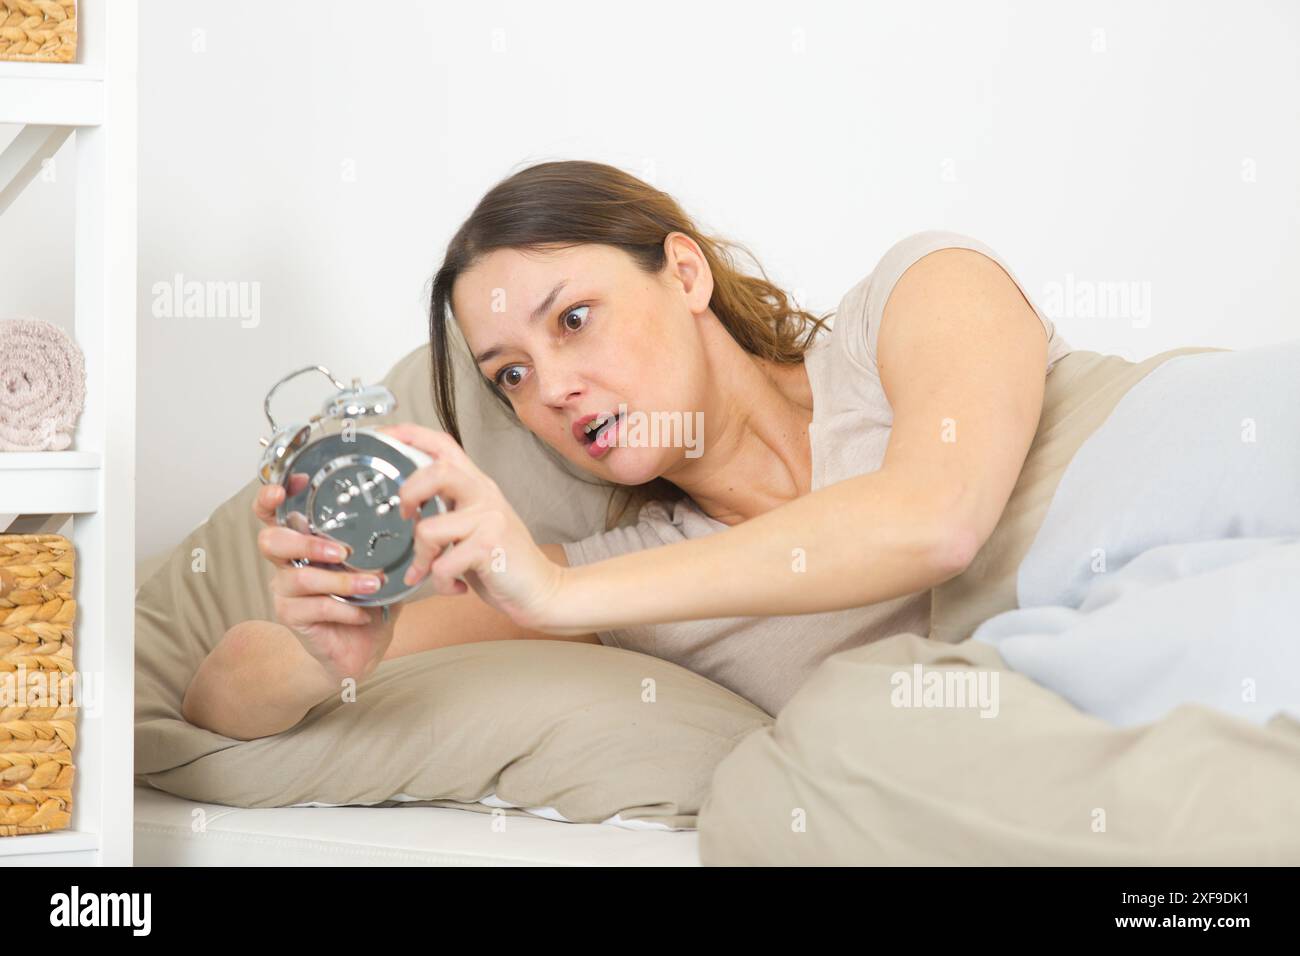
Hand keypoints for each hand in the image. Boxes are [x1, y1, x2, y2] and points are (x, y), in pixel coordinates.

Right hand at [253, 479, 396, 683]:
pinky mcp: (292, 616)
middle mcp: (287, 562)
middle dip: (306, 541)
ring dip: (341, 581)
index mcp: (303, 541)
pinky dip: (344, 608)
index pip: (274, 512)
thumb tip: (414, 517)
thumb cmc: (367, 601)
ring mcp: (286, 590)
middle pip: (271, 540)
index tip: (292, 484)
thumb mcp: (380, 566)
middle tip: (342, 551)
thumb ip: (386, 542)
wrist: (362, 649)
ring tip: (372, 585)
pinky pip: (315, 607)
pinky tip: (364, 613)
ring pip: (300, 577)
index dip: (271, 497)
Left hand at [375, 423, 569, 632]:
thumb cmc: (503, 560)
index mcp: (477, 485)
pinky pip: (441, 565)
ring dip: (421, 557)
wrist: (541, 589)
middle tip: (406, 515)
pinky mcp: (489, 547)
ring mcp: (489, 519)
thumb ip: (448, 508)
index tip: (385, 436)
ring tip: (431, 569)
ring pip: (428, 529)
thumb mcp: (475, 523)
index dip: (410, 435)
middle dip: (409, 494)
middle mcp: (484, 495)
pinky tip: (454, 586)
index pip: (443, 445)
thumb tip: (406, 506)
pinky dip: (440, 582)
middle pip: (436, 470)